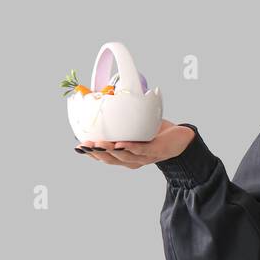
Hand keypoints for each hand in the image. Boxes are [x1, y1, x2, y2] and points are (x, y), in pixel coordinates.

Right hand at [74, 119, 194, 168]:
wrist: (181, 137)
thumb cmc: (155, 132)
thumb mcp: (134, 125)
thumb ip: (120, 119)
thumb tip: (103, 100)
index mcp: (124, 155)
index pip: (104, 157)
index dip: (91, 153)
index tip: (78, 147)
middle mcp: (132, 159)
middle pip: (111, 159)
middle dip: (96, 153)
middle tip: (85, 145)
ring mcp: (145, 157)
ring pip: (124, 157)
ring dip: (110, 151)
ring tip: (99, 144)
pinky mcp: (157, 151)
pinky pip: (142, 150)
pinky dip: (130, 147)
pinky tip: (121, 143)